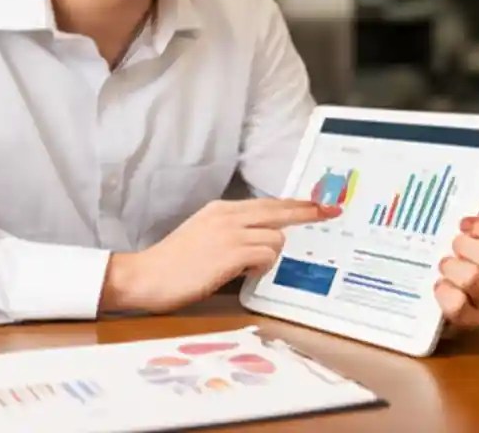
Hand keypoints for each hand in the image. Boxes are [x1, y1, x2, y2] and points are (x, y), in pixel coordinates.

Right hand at [100, 199, 341, 313]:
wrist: (147, 275)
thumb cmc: (174, 263)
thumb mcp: (204, 235)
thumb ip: (232, 232)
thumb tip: (262, 240)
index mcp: (221, 209)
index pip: (268, 203)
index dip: (295, 204)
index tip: (317, 204)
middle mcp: (228, 215)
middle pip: (279, 210)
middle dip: (307, 211)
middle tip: (331, 211)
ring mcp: (230, 233)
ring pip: (275, 237)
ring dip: (270, 254)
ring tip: (246, 266)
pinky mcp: (231, 252)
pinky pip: (266, 254)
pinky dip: (261, 265)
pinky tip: (243, 272)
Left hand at [434, 217, 478, 330]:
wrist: (443, 303)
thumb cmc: (460, 262)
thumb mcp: (470, 240)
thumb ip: (470, 228)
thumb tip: (459, 218)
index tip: (463, 224)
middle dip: (464, 246)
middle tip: (452, 246)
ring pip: (472, 279)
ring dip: (452, 267)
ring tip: (444, 265)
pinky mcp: (471, 321)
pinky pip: (457, 304)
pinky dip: (444, 291)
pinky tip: (439, 285)